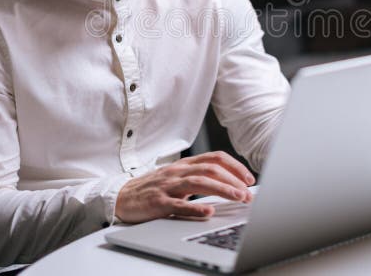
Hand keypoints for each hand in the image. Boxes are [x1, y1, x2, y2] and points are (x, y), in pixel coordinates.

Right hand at [114, 151, 255, 222]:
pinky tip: (209, 212)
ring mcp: (168, 186)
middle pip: (211, 169)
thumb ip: (199, 177)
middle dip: (233, 180)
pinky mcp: (158, 202)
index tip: (249, 178)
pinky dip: (195, 208)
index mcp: (184, 165)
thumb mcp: (177, 178)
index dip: (234, 166)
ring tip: (237, 197)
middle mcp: (178, 172)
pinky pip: (178, 204)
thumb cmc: (153, 188)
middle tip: (248, 192)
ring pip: (199, 183)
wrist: (121, 196)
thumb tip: (228, 184)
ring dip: (222, 190)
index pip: (215, 158)